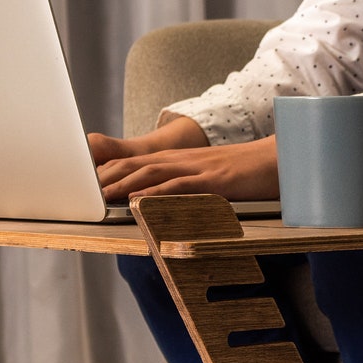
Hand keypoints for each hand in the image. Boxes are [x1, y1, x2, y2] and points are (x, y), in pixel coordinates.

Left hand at [88, 116, 278, 202]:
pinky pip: (181, 186)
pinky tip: (140, 200)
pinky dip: (157, 193)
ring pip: (153, 173)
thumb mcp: (211, 178)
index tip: (84, 185)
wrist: (283, 159)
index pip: (136, 163)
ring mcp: (199, 168)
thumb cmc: (248, 173)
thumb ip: (187, 186)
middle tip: (80, 191)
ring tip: (100, 196)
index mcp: (180, 160)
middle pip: (137, 165)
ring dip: (124, 184)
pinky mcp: (215, 180)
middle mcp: (184, 160)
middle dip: (106, 177)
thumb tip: (165, 203)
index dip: (108, 172)